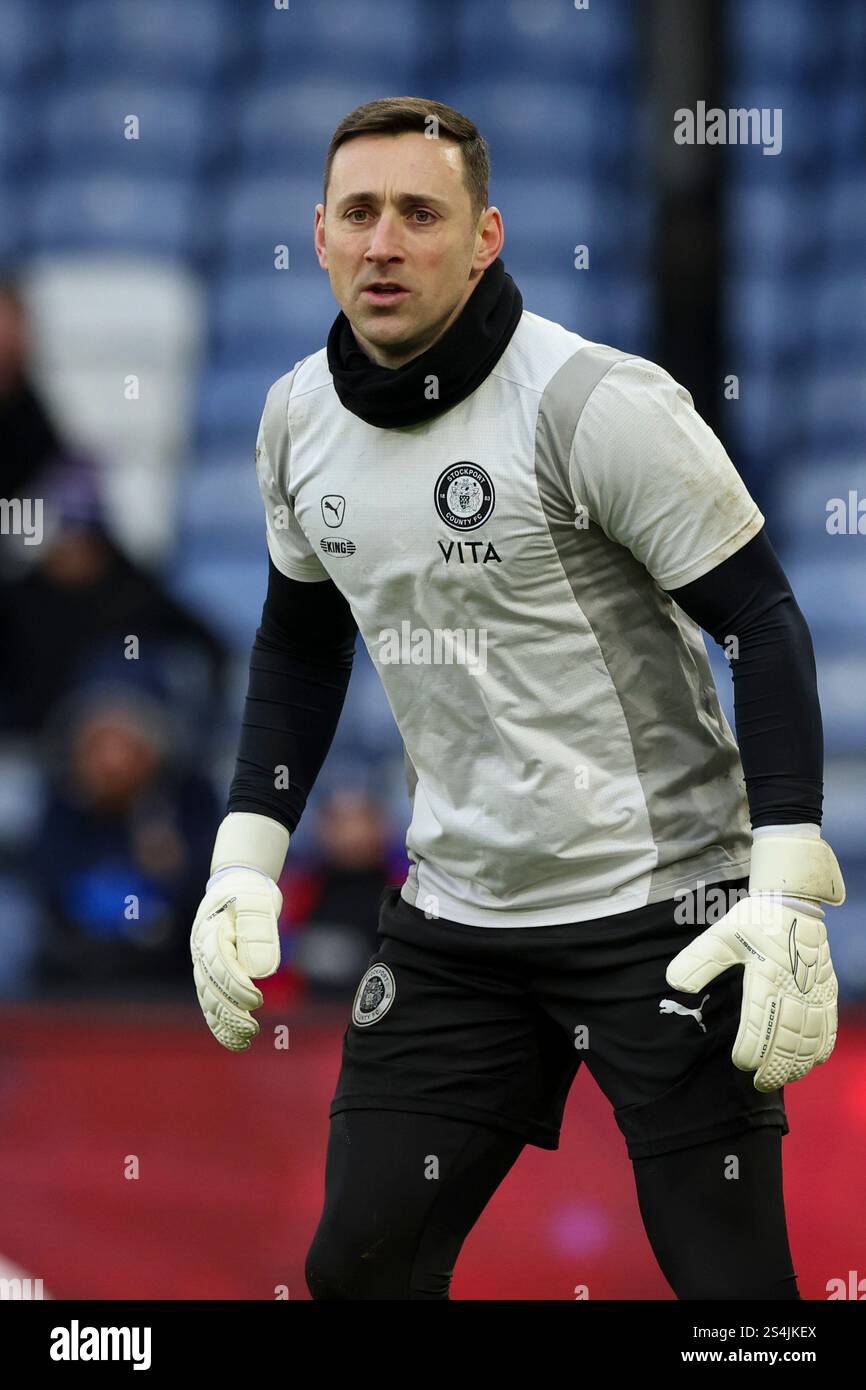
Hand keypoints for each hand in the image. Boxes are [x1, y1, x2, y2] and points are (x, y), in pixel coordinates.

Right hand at [190, 868, 281, 1051]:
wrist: (236, 883)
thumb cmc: (249, 892)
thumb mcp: (258, 904)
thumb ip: (258, 933)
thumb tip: (259, 971)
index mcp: (210, 932)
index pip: (221, 965)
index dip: (237, 985)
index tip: (257, 1001)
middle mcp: (201, 951)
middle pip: (211, 988)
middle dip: (230, 1012)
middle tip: (252, 1030)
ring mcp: (203, 963)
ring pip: (208, 999)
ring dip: (224, 1023)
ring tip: (244, 1041)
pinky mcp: (210, 973)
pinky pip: (211, 1001)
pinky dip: (220, 1022)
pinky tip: (234, 1039)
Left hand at [666, 894, 837, 1091]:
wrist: (794, 902)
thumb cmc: (755, 920)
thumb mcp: (721, 935)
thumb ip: (698, 961)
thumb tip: (674, 984)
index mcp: (767, 978)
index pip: (761, 1025)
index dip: (752, 1050)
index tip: (740, 1063)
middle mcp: (795, 989)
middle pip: (787, 1040)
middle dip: (774, 1067)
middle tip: (760, 1083)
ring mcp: (814, 992)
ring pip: (810, 1038)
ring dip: (797, 1062)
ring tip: (781, 1078)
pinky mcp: (827, 991)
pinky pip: (828, 1026)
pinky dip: (821, 1047)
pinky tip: (812, 1061)